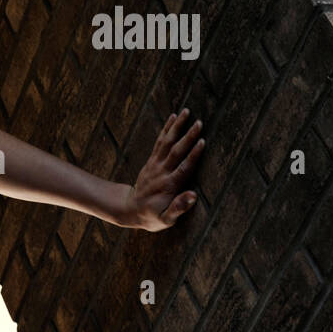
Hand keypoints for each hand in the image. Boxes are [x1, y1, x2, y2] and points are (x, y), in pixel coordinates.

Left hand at [121, 109, 204, 230]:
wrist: (130, 210)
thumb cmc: (152, 217)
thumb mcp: (165, 219)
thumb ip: (178, 208)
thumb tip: (193, 196)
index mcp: (168, 186)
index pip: (183, 168)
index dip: (193, 155)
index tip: (202, 141)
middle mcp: (161, 172)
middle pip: (176, 152)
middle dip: (188, 136)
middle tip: (200, 122)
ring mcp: (155, 165)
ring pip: (167, 143)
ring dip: (176, 127)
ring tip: (186, 111)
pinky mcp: (152, 161)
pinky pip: (160, 142)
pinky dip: (166, 129)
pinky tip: (173, 117)